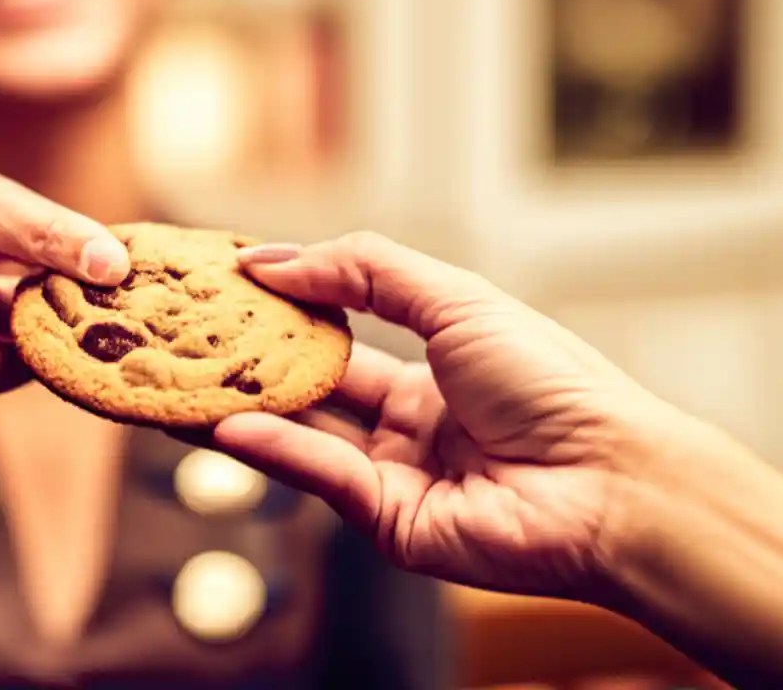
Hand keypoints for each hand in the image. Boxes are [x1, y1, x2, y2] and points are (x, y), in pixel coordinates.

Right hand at [214, 233, 677, 599]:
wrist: (609, 478)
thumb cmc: (551, 380)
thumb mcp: (456, 300)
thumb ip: (365, 272)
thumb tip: (276, 259)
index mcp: (432, 367)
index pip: (338, 333)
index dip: (284, 307)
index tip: (222, 282)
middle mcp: (408, 423)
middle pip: (309, 387)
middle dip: (246, 362)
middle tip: (179, 335)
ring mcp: (396, 475)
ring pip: (302, 435)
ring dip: (239, 407)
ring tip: (174, 379)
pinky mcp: (389, 522)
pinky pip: (322, 477)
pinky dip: (276, 450)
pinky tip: (229, 424)